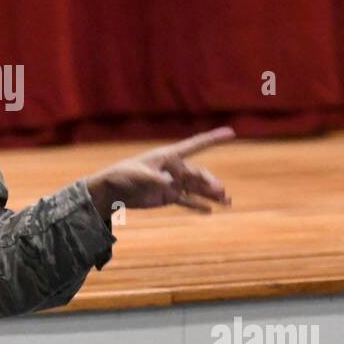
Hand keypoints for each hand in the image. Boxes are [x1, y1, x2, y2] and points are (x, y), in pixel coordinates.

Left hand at [82, 126, 234, 218]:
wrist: (113, 190)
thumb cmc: (124, 175)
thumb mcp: (138, 175)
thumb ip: (154, 179)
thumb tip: (169, 184)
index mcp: (169, 156)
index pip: (195, 145)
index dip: (213, 139)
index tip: (230, 133)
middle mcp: (174, 168)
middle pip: (198, 173)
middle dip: (211, 182)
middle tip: (220, 191)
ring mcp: (173, 183)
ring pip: (197, 188)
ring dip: (211, 194)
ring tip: (227, 203)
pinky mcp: (168, 196)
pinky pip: (187, 201)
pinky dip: (198, 205)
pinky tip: (210, 211)